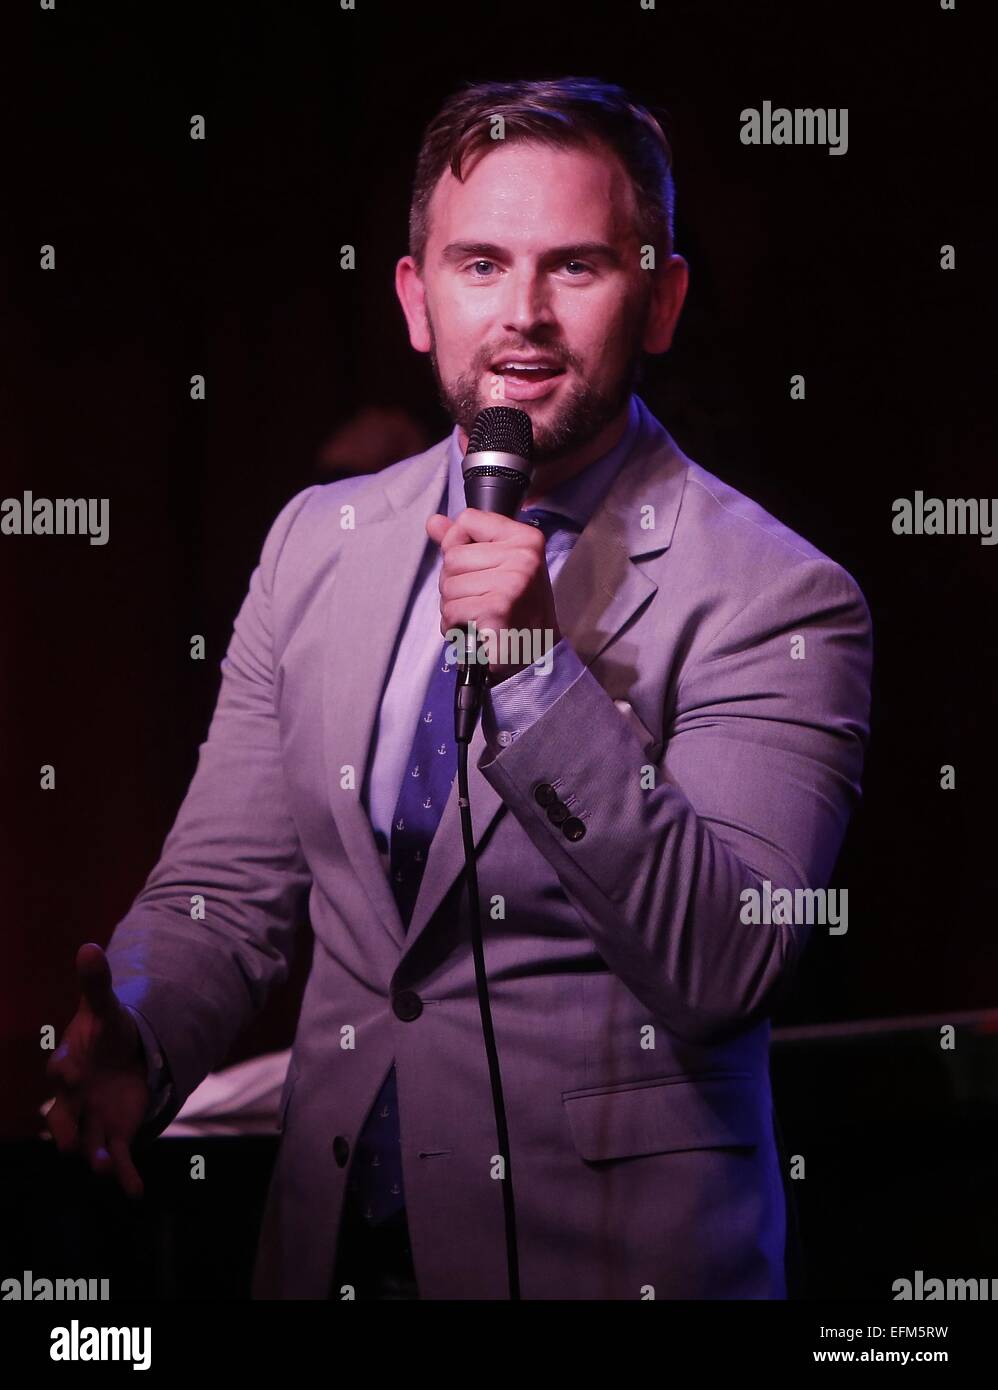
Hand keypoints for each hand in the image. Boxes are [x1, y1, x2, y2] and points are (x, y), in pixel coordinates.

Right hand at [44, 942, 149, 1197]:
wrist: (119, 1057)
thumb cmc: (105, 1033)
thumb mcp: (106, 1007)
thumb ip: (96, 982)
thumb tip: (89, 946)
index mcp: (68, 1064)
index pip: (60, 1069)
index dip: (65, 1070)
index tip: (70, 1069)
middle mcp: (73, 1100)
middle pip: (62, 1117)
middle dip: (66, 1128)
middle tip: (73, 1141)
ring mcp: (92, 1121)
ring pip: (86, 1144)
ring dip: (94, 1156)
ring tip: (105, 1166)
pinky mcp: (115, 1134)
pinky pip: (118, 1159)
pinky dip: (125, 1177)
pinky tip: (136, 1192)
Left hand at [426, 507, 561, 683]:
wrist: (536, 654)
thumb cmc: (516, 610)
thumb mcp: (497, 567)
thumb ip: (464, 542)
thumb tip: (434, 522)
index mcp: (525, 539)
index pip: (468, 519)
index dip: (459, 544)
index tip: (477, 568)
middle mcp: (522, 556)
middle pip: (453, 554)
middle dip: (454, 582)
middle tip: (479, 599)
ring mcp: (512, 582)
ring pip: (448, 584)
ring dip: (453, 605)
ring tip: (477, 615)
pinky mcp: (497, 608)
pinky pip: (451, 609)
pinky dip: (453, 624)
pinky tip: (472, 629)